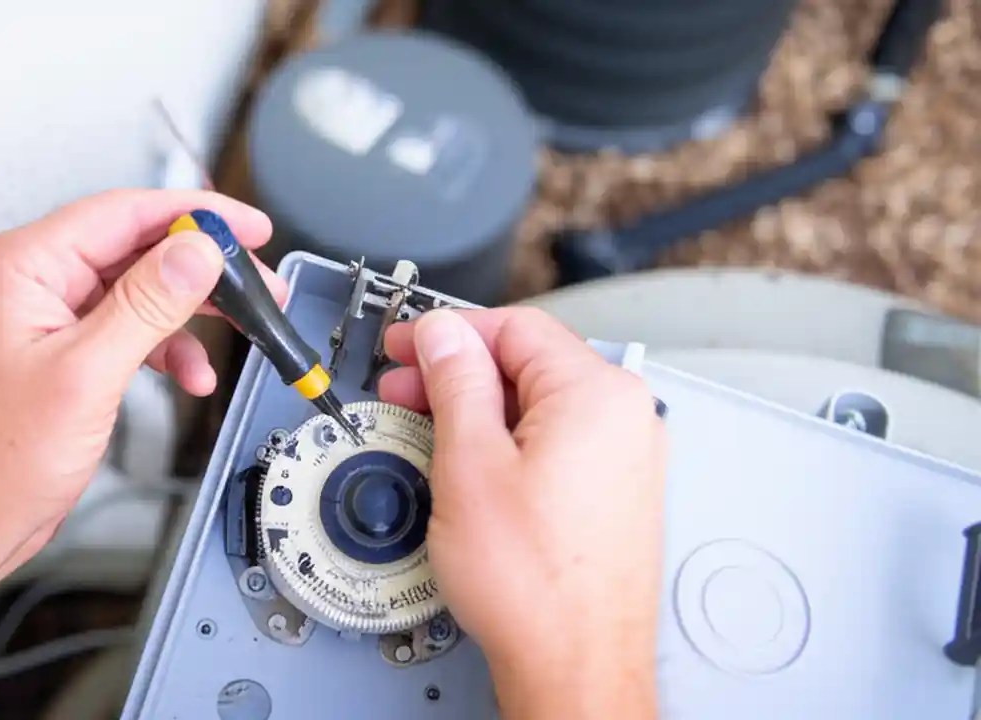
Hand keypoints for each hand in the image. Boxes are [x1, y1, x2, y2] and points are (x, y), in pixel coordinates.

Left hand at [0, 189, 281, 580]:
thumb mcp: (85, 375)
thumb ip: (145, 305)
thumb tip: (195, 252)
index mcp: (22, 267)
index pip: (122, 213)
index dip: (194, 214)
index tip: (247, 227)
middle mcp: (31, 281)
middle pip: (136, 248)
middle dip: (202, 268)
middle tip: (258, 282)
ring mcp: (46, 316)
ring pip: (139, 289)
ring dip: (191, 312)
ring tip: (241, 326)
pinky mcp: (61, 349)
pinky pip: (127, 328)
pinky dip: (166, 347)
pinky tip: (191, 373)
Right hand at [378, 308, 664, 718]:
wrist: (575, 665)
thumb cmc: (534, 585)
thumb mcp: (469, 463)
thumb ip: (455, 382)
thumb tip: (443, 335)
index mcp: (596, 394)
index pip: (515, 327)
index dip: (447, 331)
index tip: (404, 346)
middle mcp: (624, 417)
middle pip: (528, 363)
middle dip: (456, 373)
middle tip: (404, 391)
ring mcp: (625, 457)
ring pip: (538, 405)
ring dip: (477, 409)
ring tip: (428, 433)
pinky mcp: (613, 491)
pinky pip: (555, 441)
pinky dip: (506, 441)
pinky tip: (468, 464)